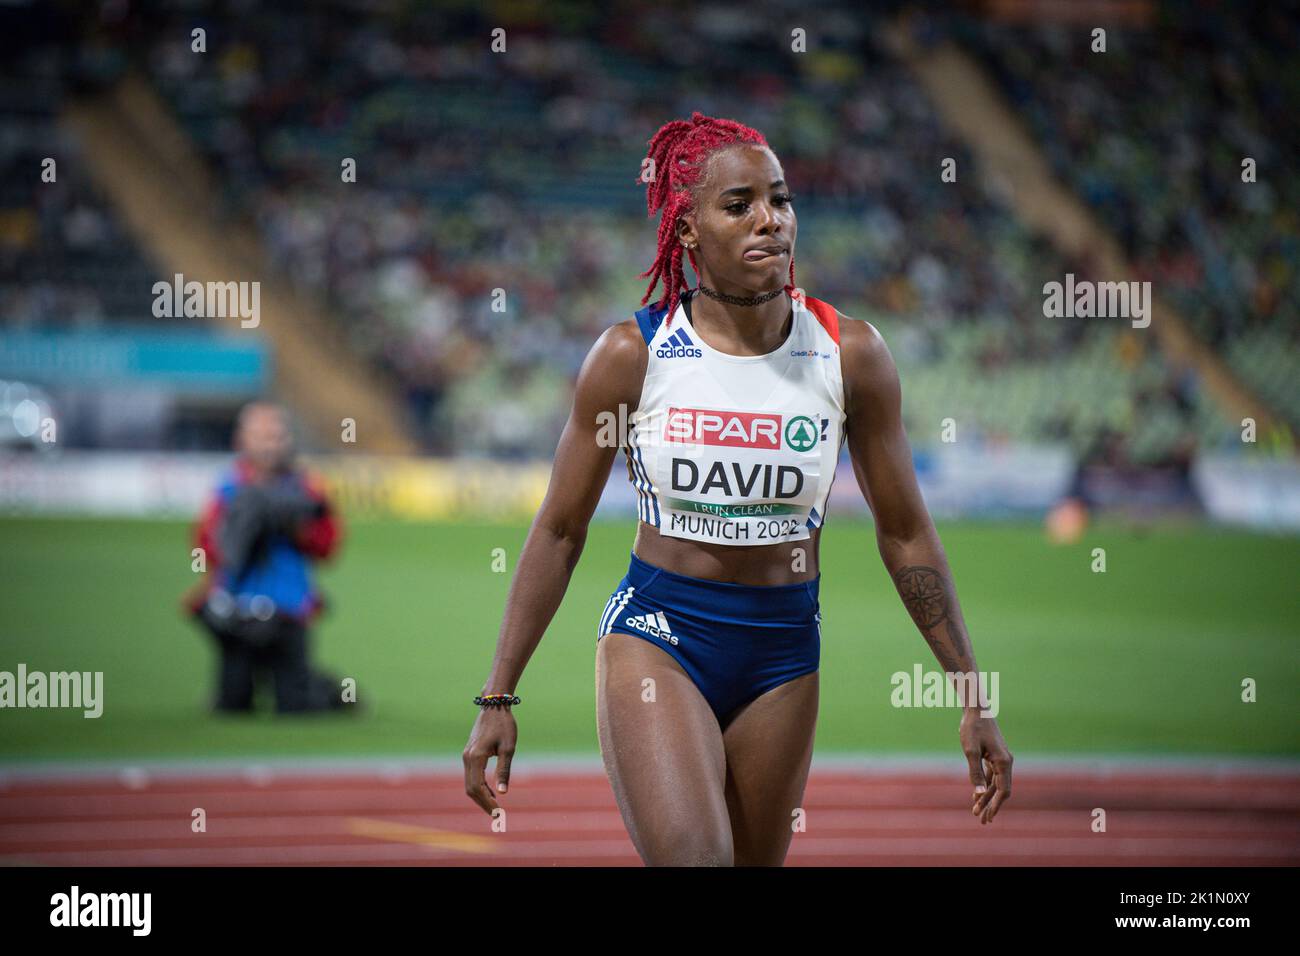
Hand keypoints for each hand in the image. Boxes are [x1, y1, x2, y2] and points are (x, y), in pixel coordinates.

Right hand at [462, 706, 517, 815]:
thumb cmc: (504, 725)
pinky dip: (480, 787)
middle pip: (470, 789)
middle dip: (483, 803)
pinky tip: (492, 792)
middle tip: (497, 815)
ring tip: (495, 806)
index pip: (477, 788)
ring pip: (469, 783)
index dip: (486, 802)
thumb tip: (503, 793)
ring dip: (481, 796)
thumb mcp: (508, 748)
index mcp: (476, 757)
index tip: (497, 813)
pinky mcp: (469, 754)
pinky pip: (471, 776)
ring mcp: (466, 756)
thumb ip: (504, 771)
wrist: (494, 705)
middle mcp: (467, 758)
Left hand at [960, 709, 1011, 823]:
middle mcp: (1006, 762)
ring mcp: (1001, 759)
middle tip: (981, 821)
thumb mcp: (970, 751)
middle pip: (1000, 790)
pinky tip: (977, 796)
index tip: (988, 817)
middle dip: (991, 806)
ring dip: (987, 798)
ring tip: (976, 812)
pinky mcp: (994, 756)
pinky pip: (991, 776)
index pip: (1003, 791)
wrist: (976, 709)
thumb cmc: (972, 728)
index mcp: (1004, 762)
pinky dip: (985, 787)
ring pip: (996, 784)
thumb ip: (975, 773)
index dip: (995, 805)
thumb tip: (979, 794)